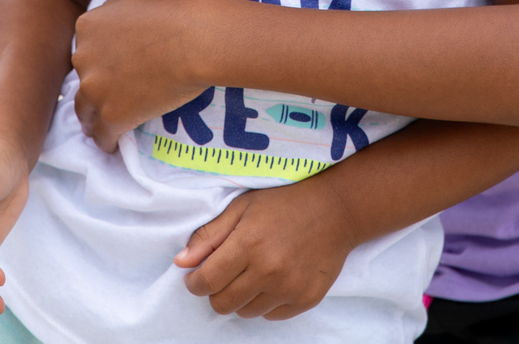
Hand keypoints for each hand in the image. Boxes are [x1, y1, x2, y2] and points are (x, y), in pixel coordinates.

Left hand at [74, 0, 216, 150]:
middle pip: (83, 77)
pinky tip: (112, 145)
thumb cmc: (175, 13)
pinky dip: (106, 141)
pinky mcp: (112, 116)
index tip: (111, 66)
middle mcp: (83, 58)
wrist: (195, 41)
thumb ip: (116, 15)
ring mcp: (95, 89)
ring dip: (92, 118)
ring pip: (85, 110)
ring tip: (99, 126)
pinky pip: (102, 135)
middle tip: (108, 94)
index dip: (99, 57)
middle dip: (94, 85)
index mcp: (87, 26)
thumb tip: (116, 27)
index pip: (87, 46)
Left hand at [176, 181, 358, 319]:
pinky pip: (271, 315)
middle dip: (215, 292)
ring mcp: (289, 288)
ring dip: (241, 298)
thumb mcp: (243, 207)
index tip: (196, 277)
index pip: (206, 282)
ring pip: (245, 312)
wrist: (337, 210)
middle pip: (222, 303)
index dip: (194, 282)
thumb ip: (209, 236)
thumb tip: (181, 263)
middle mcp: (268, 270)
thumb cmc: (285, 203)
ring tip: (253, 274)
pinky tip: (273, 280)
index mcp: (248, 244)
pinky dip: (265, 302)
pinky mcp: (306, 299)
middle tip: (225, 275)